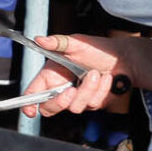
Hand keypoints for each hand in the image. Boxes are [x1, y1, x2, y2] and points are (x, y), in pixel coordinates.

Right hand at [20, 33, 145, 117]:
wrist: (123, 58)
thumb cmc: (98, 49)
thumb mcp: (76, 43)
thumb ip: (57, 43)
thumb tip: (39, 39)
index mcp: (50, 75)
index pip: (33, 93)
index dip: (28, 104)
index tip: (30, 111)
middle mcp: (61, 88)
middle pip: (48, 108)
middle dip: (59, 102)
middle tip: (71, 91)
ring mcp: (76, 97)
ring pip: (74, 107)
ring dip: (88, 90)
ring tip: (96, 74)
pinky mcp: (91, 103)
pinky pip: (92, 104)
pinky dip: (100, 90)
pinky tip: (105, 79)